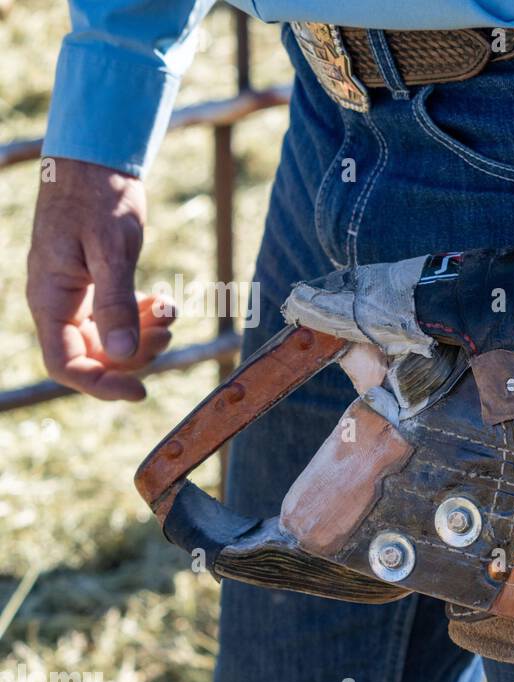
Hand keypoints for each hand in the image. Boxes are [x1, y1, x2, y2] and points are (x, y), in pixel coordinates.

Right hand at [26, 158, 175, 400]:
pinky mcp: (100, 285)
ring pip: (112, 341)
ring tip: (167, 311)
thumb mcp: (109, 249)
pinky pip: (122, 318)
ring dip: (145, 337)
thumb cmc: (96, 198)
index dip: (101, 385)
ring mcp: (79, 296)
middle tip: (165, 332)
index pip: (66, 364)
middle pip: (94, 358)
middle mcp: (61, 303)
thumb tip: (122, 354)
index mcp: (50, 299)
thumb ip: (114, 302)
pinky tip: (164, 301)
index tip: (141, 391)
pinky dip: (145, 317)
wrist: (97, 161)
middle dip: (134, 356)